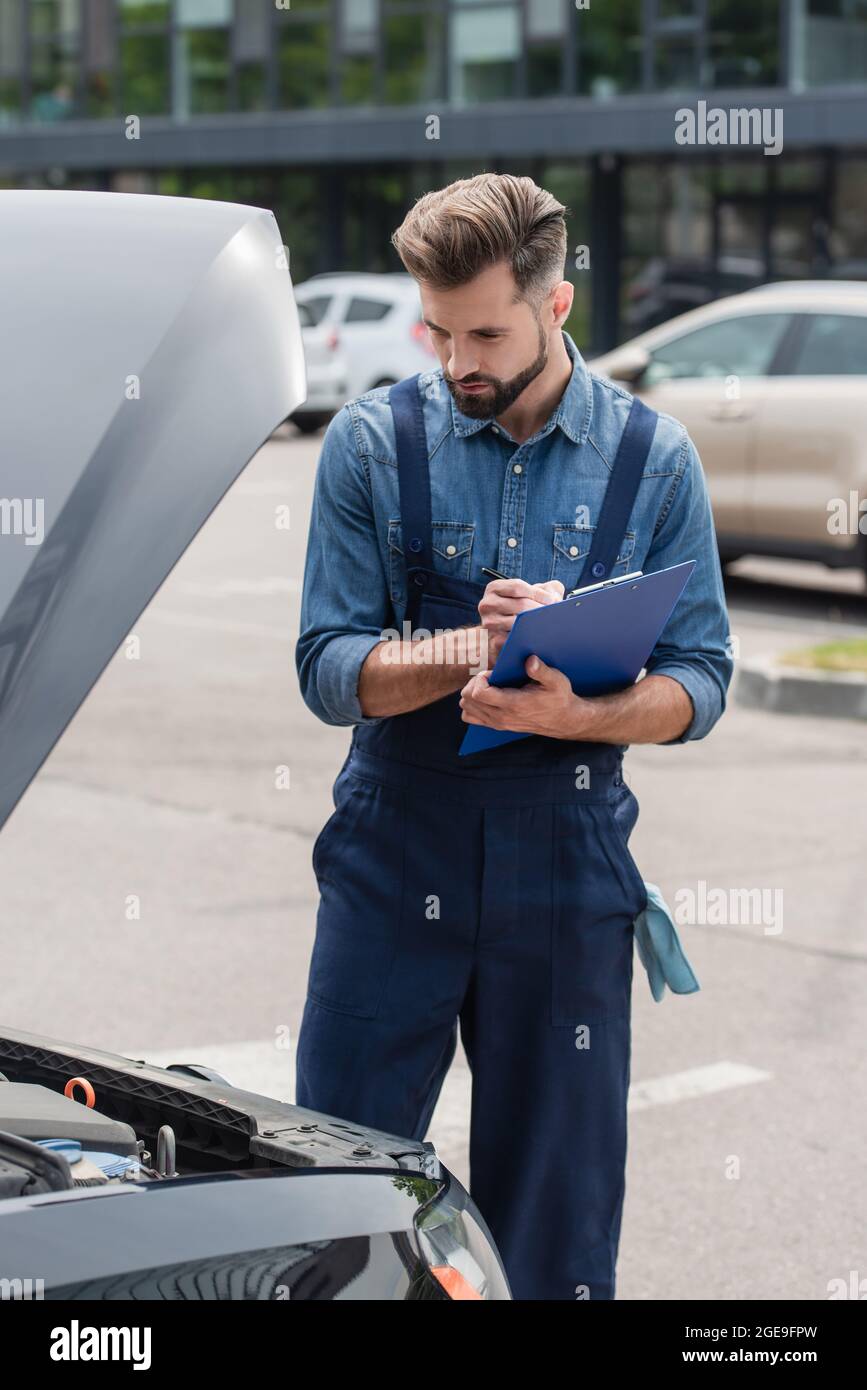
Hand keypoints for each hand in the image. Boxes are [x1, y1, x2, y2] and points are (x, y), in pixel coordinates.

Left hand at [460, 653, 577, 736]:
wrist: (563, 720)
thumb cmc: (559, 698)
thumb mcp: (556, 681)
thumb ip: (542, 670)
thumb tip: (530, 660)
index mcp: (513, 704)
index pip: (478, 693)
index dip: (480, 679)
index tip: (491, 672)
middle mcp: (501, 716)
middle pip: (467, 699)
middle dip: (473, 683)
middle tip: (488, 677)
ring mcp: (497, 723)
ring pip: (466, 708)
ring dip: (471, 694)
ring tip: (487, 686)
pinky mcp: (497, 726)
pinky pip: (471, 717)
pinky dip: (473, 705)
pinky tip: (487, 696)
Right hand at [478, 578, 564, 666]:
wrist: (501, 632)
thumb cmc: (520, 609)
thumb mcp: (530, 593)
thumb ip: (546, 588)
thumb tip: (556, 596)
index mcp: (494, 588)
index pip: (518, 587)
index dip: (539, 593)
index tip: (553, 600)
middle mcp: (487, 604)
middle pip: (520, 605)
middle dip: (542, 609)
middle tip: (556, 614)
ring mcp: (489, 623)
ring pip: (518, 623)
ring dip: (538, 624)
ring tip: (551, 624)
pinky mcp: (493, 641)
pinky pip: (515, 639)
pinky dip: (530, 639)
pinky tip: (541, 637)